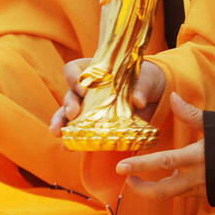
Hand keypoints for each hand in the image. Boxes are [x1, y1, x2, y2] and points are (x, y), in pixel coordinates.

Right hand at [49, 58, 165, 134]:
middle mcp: (87, 89)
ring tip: (58, 133)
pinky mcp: (96, 126)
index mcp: (95, 70)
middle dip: (69, 104)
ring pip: (67, 114)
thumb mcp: (147, 78)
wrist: (156, 97)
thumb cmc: (147, 80)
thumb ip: (141, 87)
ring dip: (61, 122)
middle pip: (70, 94)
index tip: (82, 90)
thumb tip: (137, 101)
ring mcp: (89, 108)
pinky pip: (79, 132)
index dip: (74, 78)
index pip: (74, 69)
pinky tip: (69, 145)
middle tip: (73, 113)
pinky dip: (73, 139)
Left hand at [116, 93, 205, 202]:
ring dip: (155, 189)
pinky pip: (188, 195)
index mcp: (199, 158)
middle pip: (163, 191)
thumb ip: (192, 114)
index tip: (121, 167)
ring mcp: (206, 190)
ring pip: (174, 195)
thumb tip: (171, 97)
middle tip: (126, 178)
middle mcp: (199, 178)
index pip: (163, 164)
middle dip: (141, 188)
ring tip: (141, 180)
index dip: (140, 166)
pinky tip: (168, 180)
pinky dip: (174, 189)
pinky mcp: (213, 196)